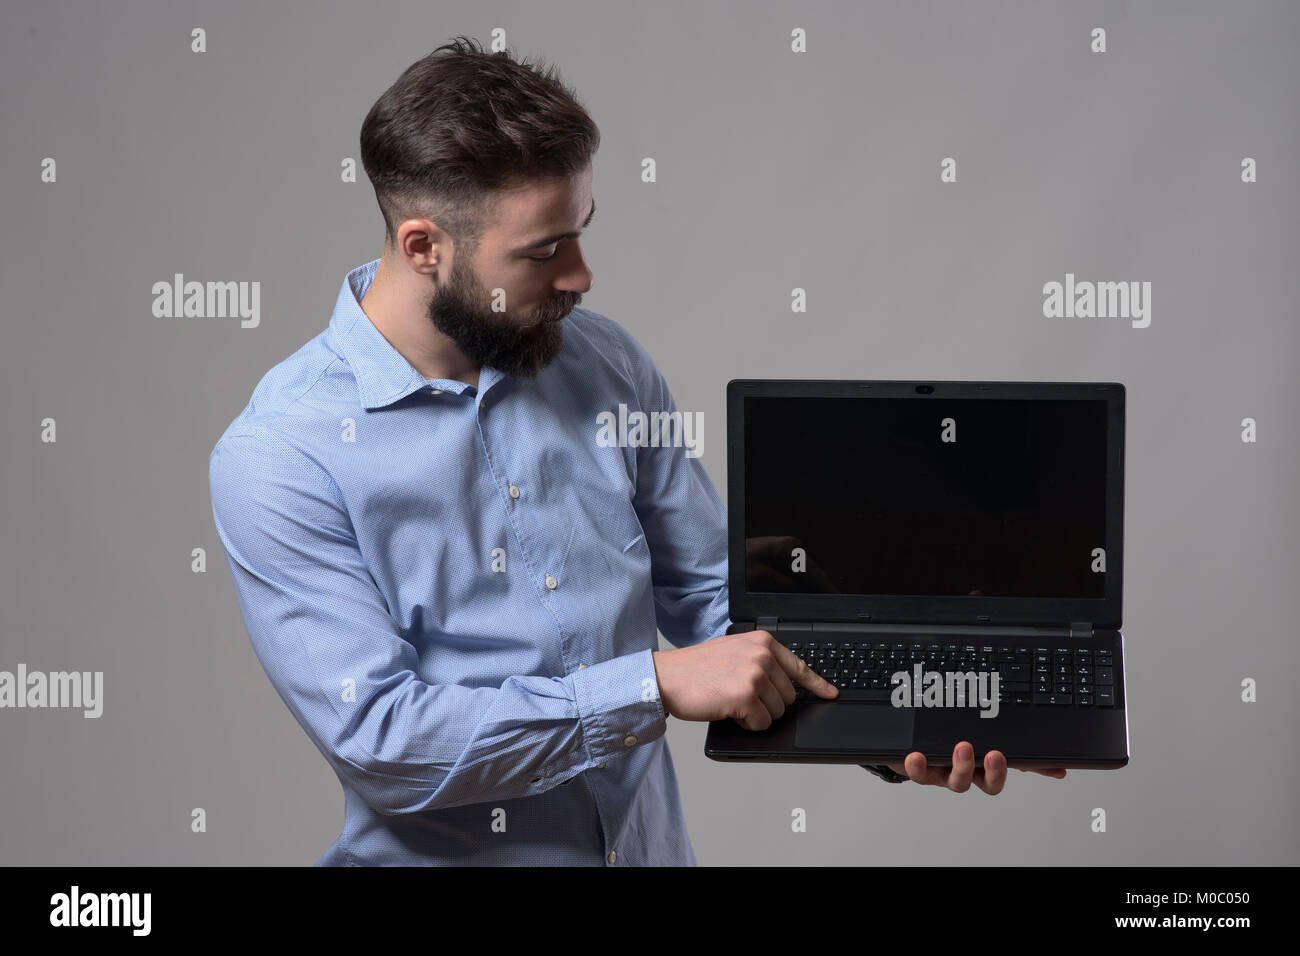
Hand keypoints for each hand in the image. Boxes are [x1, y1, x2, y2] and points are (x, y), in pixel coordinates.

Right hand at [652, 630, 836, 729]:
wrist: (667, 677)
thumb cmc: (697, 668)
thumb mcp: (734, 651)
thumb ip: (761, 660)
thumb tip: (787, 683)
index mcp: (762, 642)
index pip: (799, 666)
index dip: (817, 684)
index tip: (830, 694)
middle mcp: (762, 655)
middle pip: (789, 696)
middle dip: (769, 704)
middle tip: (741, 696)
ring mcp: (755, 675)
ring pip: (777, 712)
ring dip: (756, 714)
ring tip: (731, 699)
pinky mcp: (746, 696)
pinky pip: (762, 723)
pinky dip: (747, 724)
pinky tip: (729, 709)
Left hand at [887, 741, 1066, 792]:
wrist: (914, 746)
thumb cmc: (954, 745)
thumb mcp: (986, 743)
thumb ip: (1020, 757)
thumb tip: (1059, 769)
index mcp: (984, 767)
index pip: (1005, 774)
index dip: (1015, 771)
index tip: (1023, 760)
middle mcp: (967, 774)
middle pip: (984, 783)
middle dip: (992, 771)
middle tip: (993, 754)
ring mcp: (944, 774)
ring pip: (956, 781)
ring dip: (961, 765)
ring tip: (961, 748)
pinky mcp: (920, 771)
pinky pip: (919, 774)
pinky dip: (918, 766)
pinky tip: (916, 755)